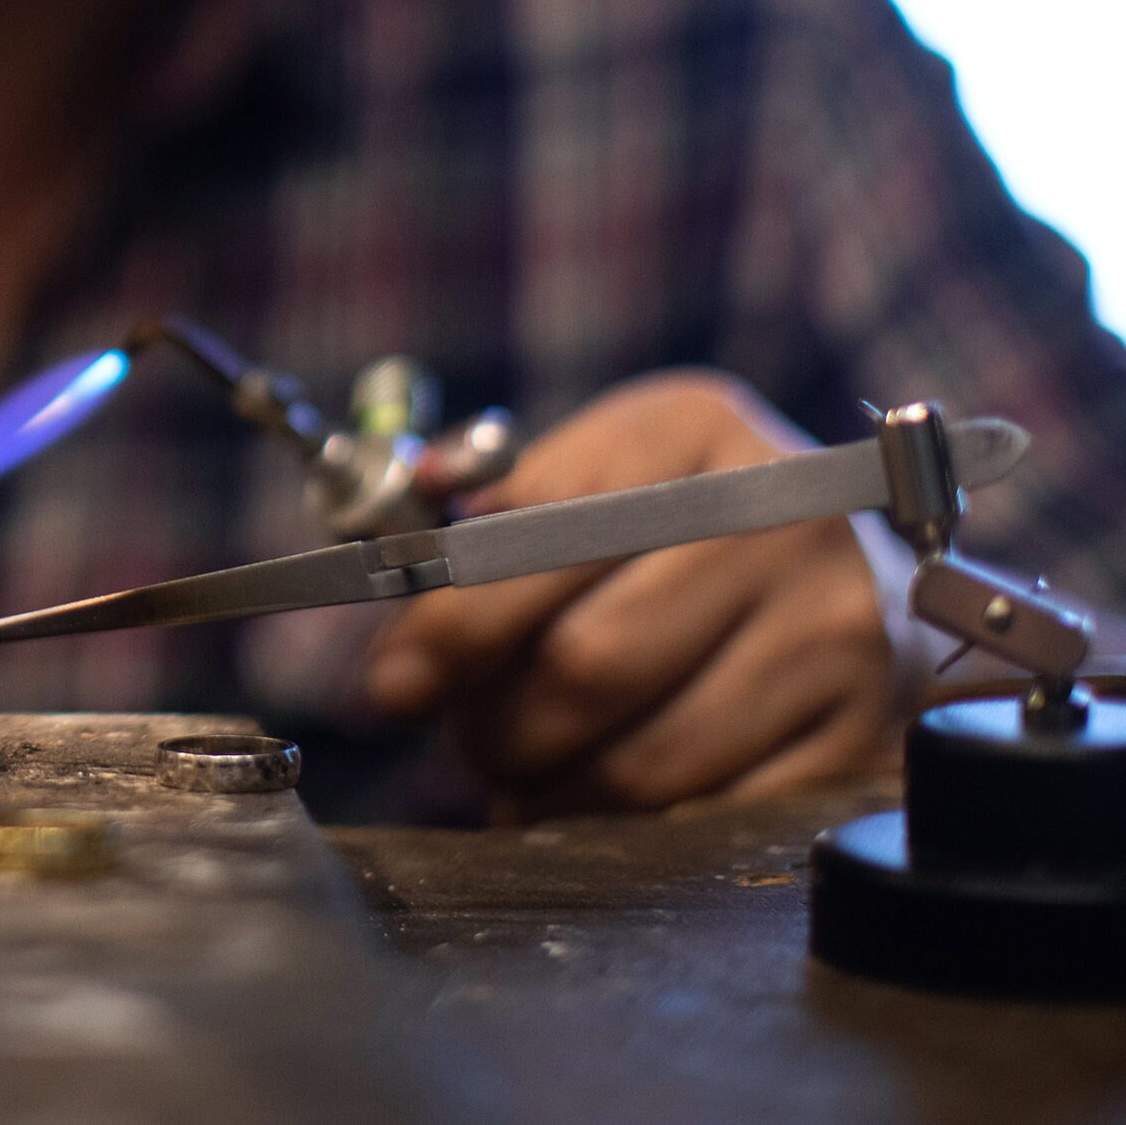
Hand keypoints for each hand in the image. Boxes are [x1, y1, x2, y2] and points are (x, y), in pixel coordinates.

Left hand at [362, 371, 910, 816]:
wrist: (851, 574)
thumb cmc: (674, 530)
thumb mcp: (592, 476)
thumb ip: (491, 514)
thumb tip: (398, 568)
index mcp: (691, 429)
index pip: (542, 539)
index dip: (454, 624)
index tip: (396, 682)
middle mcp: (782, 517)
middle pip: (589, 663)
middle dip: (495, 723)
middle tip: (466, 738)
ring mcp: (836, 626)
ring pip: (642, 759)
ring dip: (553, 784)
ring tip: (529, 766)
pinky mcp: (862, 731)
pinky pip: (709, 817)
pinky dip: (630, 828)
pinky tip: (603, 798)